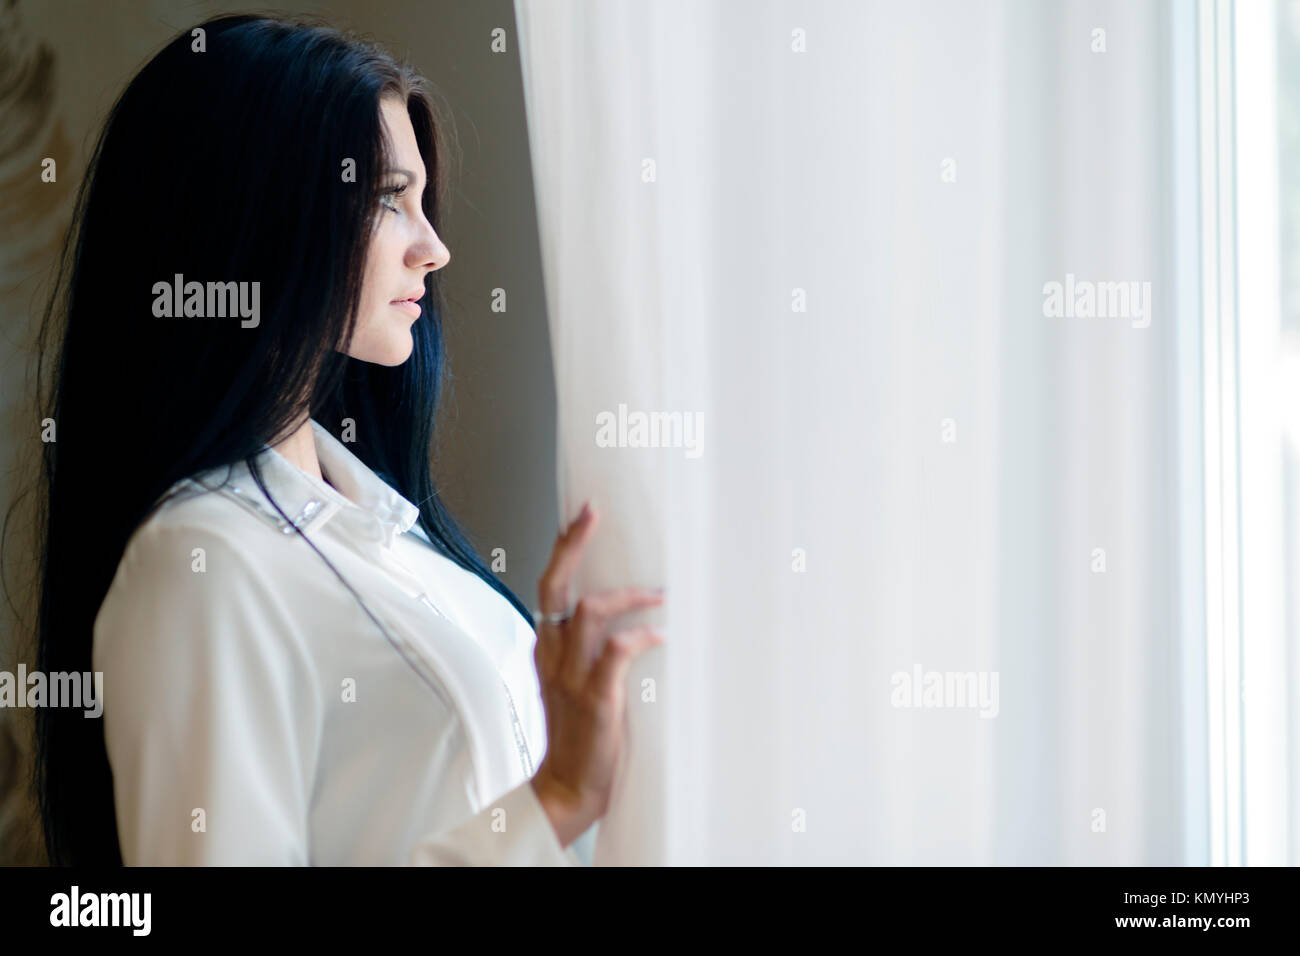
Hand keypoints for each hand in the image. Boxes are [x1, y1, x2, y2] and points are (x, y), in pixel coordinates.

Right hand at [528, 501, 664, 847]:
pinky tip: (659, 633)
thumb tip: (627, 616)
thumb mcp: (575, 684)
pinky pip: (616, 652)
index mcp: (548, 650)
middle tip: (592, 514)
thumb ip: (590, 649)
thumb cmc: (579, 736)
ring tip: (658, 594)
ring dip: (627, 595)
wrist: (567, 787)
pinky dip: (639, 636)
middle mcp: (554, 657)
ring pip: (588, 612)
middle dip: (573, 545)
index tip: (581, 516)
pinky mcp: (596, 698)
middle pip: (555, 586)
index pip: (549, 587)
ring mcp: (572, 676)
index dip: (564, 549)